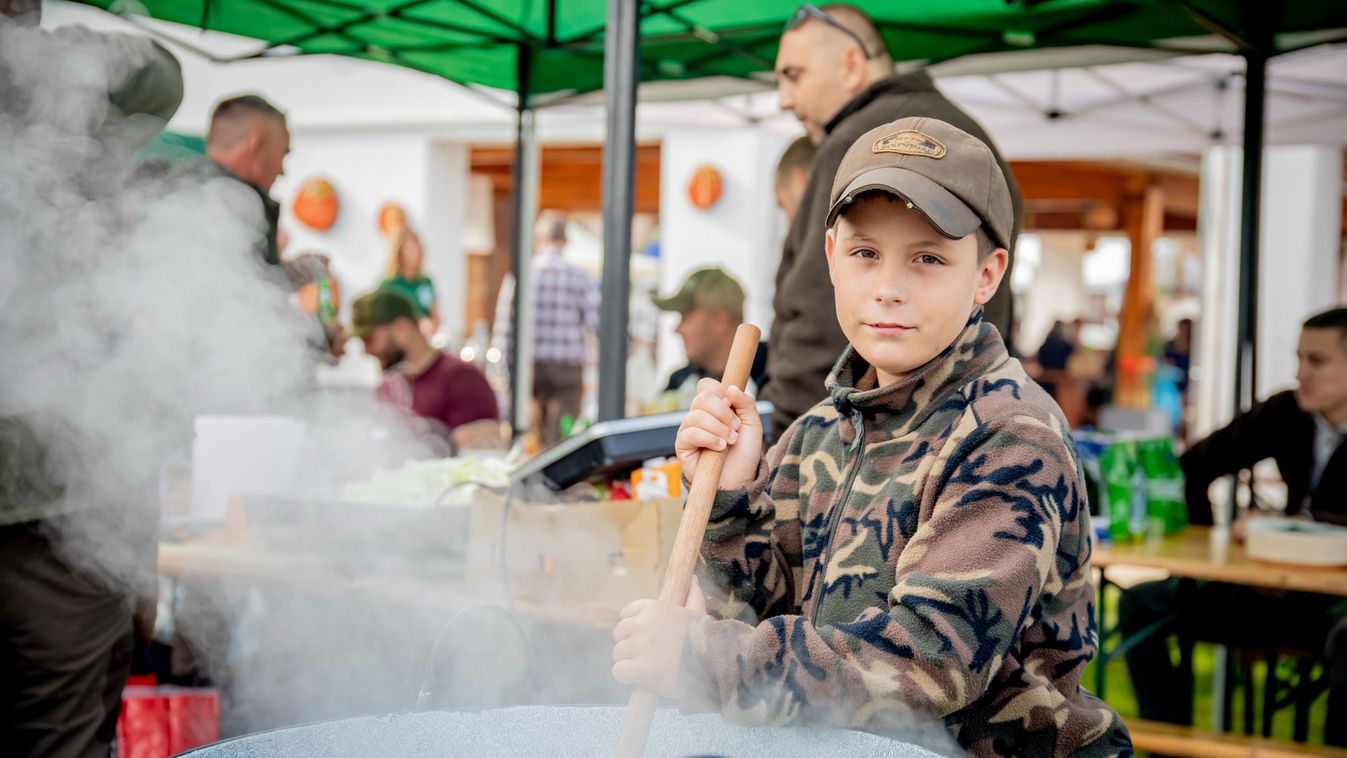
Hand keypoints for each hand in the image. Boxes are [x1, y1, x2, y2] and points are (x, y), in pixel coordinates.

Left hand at [611, 581, 707, 697]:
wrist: (712, 664)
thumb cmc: (706, 639)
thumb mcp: (699, 614)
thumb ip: (693, 595)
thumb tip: (693, 579)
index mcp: (654, 608)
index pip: (627, 613)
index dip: (633, 627)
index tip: (643, 637)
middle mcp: (643, 624)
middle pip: (620, 633)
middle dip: (629, 644)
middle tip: (645, 656)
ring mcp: (639, 646)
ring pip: (618, 653)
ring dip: (628, 661)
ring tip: (645, 669)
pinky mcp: (638, 669)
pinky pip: (618, 671)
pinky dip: (625, 677)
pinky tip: (639, 679)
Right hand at [675, 379, 761, 490]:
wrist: (739, 479)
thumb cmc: (744, 453)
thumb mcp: (753, 425)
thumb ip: (746, 403)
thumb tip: (730, 387)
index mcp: (714, 407)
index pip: (706, 386)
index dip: (718, 390)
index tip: (731, 404)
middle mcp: (699, 415)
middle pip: (701, 397)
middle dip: (722, 412)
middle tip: (735, 427)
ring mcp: (689, 429)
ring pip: (696, 415)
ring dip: (718, 428)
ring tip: (730, 441)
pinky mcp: (682, 445)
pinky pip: (690, 433)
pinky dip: (709, 438)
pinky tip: (720, 447)